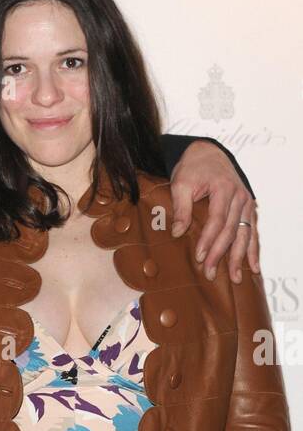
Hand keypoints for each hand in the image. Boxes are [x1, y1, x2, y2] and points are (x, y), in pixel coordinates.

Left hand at [169, 140, 258, 283]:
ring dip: (240, 257)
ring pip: (244, 233)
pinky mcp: (247, 208)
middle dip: (221, 254)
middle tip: (210, 273)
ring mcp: (246, 202)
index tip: (199, 257)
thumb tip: (177, 233)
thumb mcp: (181, 183)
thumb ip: (181, 208)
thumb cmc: (193, 168)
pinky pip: (251, 230)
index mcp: (224, 188)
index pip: (217, 220)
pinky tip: (253, 266)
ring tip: (235, 277)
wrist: (207, 153)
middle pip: (231, 230)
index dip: (208, 240)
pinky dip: (253, 249)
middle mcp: (239, 196)